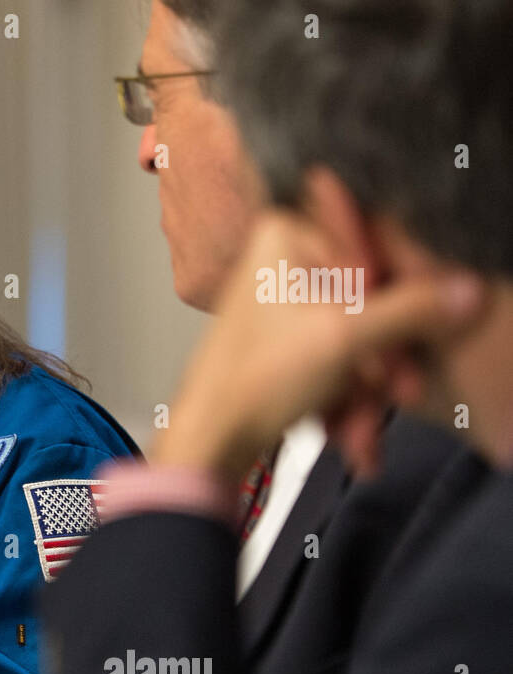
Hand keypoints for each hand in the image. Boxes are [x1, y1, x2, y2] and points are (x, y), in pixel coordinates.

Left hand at [154, 206, 486, 481]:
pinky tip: (348, 432)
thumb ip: (410, 310)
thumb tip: (464, 289)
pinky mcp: (282, 342)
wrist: (210, 438)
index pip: (373, 252)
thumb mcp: (345, 337)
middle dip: (382, 359)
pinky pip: (330, 359)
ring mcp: (280, 303)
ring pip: (350, 337)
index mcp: (284, 235)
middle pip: (364, 301)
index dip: (397, 301)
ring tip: (363, 428)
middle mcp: (279, 261)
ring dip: (365, 387)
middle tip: (399, 391)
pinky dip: (343, 395)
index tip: (409, 338)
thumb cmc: (254, 379)